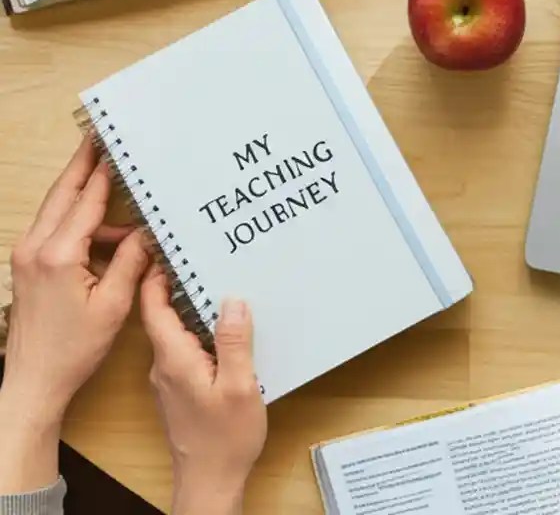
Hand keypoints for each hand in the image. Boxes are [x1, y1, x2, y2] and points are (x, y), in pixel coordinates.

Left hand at [0, 138, 149, 493]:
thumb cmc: (73, 349)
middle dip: (84, 164)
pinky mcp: (27, 267)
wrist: (33, 379)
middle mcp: (35, 248)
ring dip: (85, 195)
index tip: (112, 143)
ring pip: (58, 210)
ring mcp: (26, 256)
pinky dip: (79, 222)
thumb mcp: (113, 305)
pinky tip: (107, 231)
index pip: (85, 199)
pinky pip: (55, 231)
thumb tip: (150, 232)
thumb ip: (131, 262)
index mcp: (58, 254)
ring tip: (113, 181)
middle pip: (64, 193)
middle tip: (101, 137)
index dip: (102, 169)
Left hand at [141, 271, 265, 514]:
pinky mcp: (178, 387)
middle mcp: (163, 364)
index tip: (169, 246)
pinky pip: (181, 346)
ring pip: (170, 329)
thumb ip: (234, 341)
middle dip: (172, 281)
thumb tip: (232, 300)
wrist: (209, 479)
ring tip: (212, 282)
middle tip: (196, 254)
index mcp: (173, 357)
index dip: (157, 274)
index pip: (152, 305)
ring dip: (185, 305)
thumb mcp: (240, 386)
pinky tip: (217, 325)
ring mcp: (168, 377)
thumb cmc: (225, 438)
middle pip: (158, 312)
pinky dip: (193, 327)